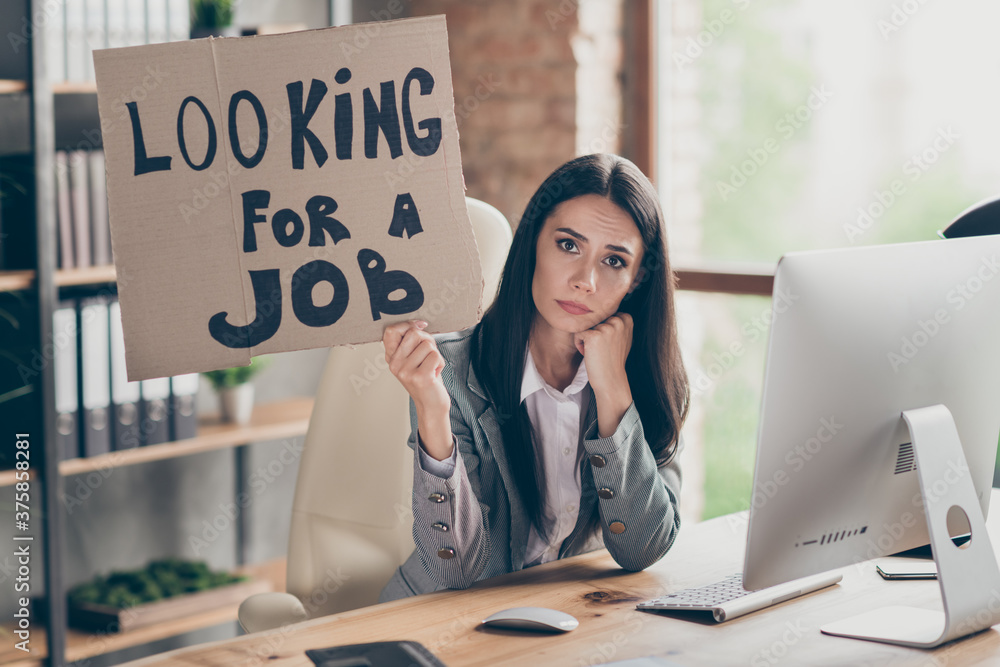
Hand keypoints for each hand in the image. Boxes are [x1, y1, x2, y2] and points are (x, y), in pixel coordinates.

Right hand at [383, 321, 448, 411]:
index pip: (390, 331)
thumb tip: (419, 324)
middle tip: (428, 355)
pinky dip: (440, 363)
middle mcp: (395, 365)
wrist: (431, 404)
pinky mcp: (420, 377)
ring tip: (431, 367)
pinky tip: (434, 373)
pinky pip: (435, 356)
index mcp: (391, 358)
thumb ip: (412, 341)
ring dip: (435, 355)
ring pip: (427, 345)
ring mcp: (406, 371)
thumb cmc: (426, 378)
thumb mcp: (414, 358)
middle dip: (428, 340)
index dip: (407, 325)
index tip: (419, 327)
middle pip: (414, 334)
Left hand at [574, 313, 633, 436]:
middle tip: (601, 348)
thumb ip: (617, 322)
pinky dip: (579, 344)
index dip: (602, 328)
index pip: (604, 314)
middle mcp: (618, 321)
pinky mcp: (594, 336)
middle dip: (593, 332)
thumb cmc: (613, 360)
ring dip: (586, 339)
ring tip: (595, 352)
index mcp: (626, 319)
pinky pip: (578, 333)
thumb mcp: (622, 337)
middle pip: (594, 319)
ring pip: (585, 326)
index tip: (608, 343)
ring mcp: (606, 328)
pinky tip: (588, 354)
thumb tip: (604, 308)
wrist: (611, 380)